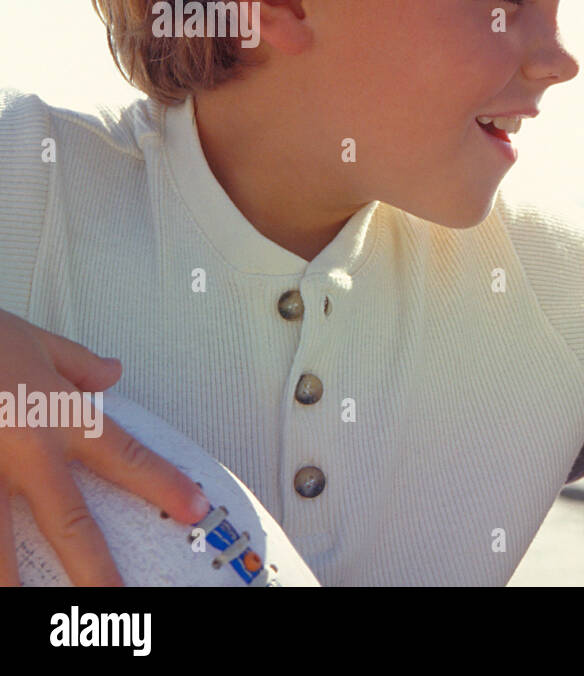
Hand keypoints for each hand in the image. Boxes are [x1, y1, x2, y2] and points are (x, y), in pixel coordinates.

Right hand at [0, 309, 208, 585]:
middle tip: (119, 599)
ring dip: (12, 583)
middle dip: (94, 567)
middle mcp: (25, 452)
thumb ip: (77, 364)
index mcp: (58, 416)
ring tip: (25, 614)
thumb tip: (113, 372)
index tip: (195, 508)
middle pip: (68, 521)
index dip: (164, 485)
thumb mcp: (34, 340)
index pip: (124, 457)